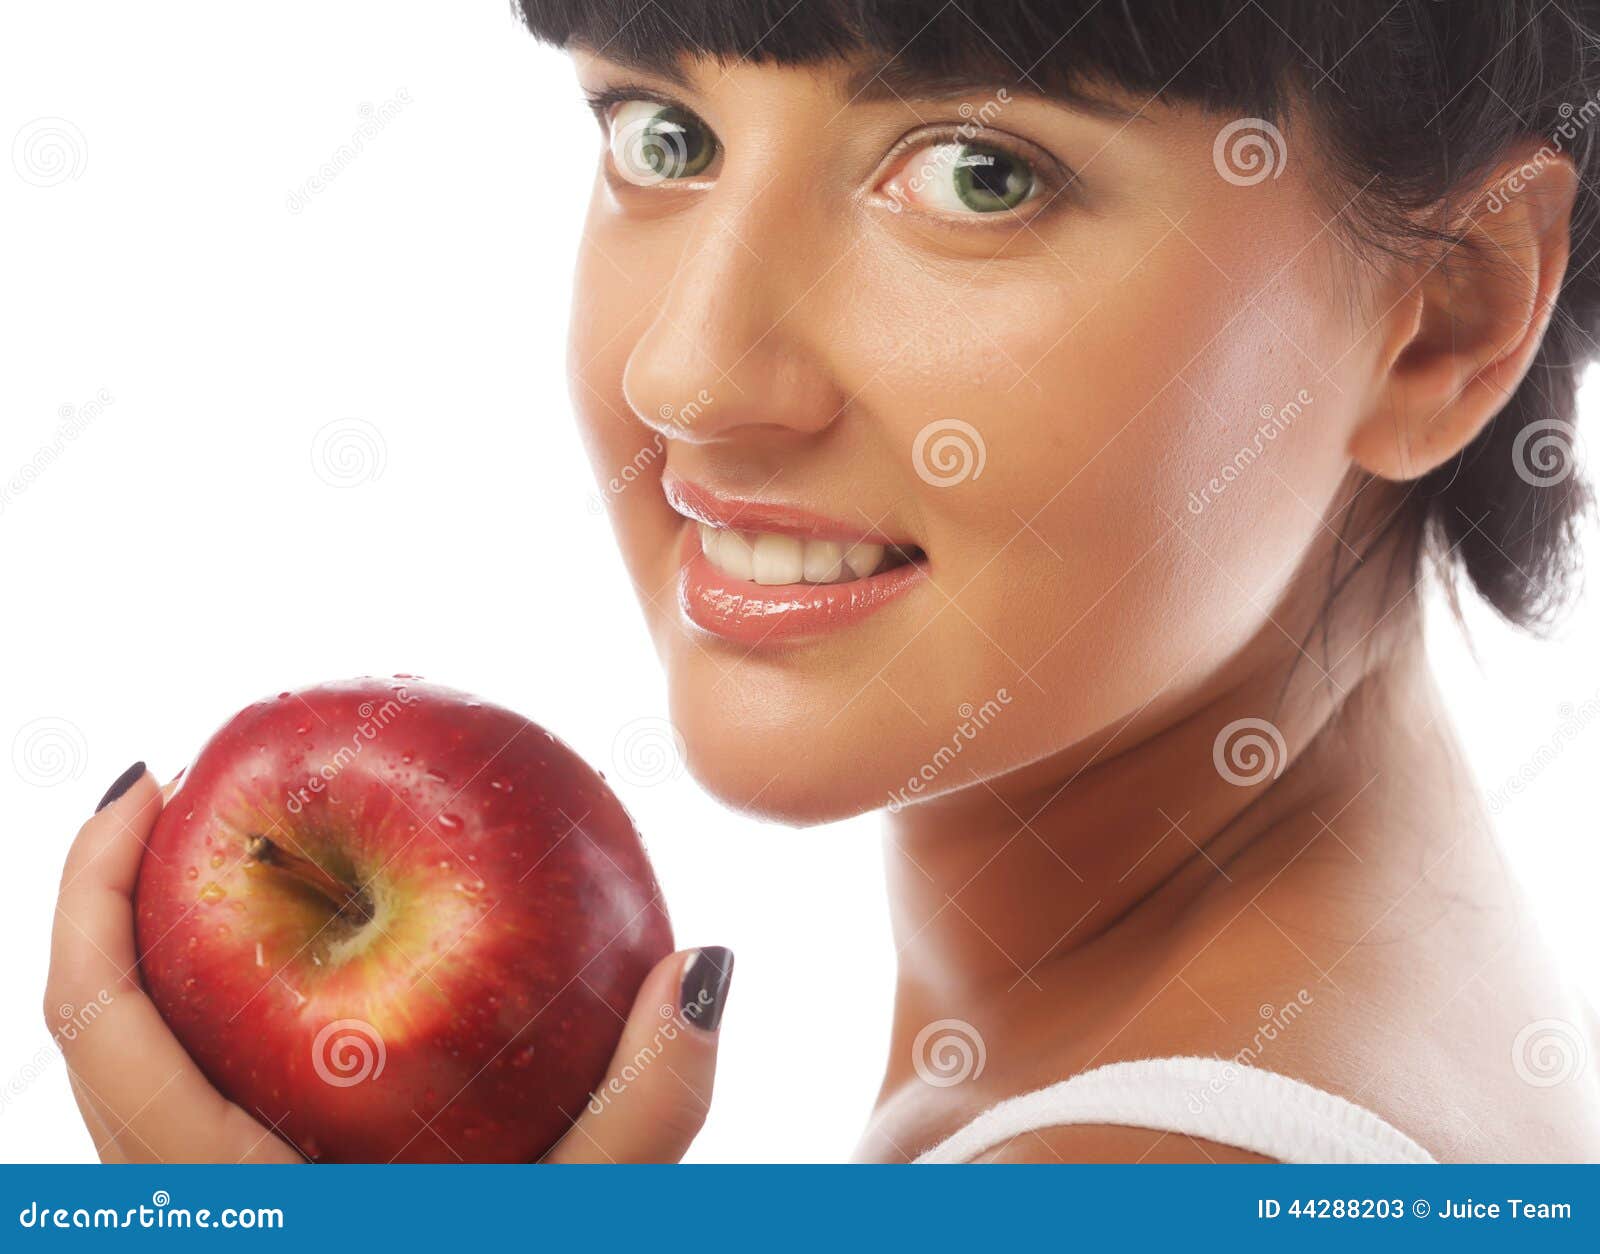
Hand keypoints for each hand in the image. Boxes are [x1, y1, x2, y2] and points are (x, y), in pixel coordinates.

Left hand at [47, 763, 732, 1162]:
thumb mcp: (574, 1225)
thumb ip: (641, 1116)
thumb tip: (702, 967)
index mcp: (228, 1206)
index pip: (98, 1026)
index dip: (90, 889)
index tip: (143, 778)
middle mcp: (185, 1215)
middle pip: (90, 1033)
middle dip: (114, 897)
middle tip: (189, 793)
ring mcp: (207, 1222)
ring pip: (127, 1076)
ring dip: (155, 958)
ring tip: (230, 866)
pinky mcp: (244, 1221)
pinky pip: (181, 1107)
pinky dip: (205, 1018)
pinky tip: (293, 980)